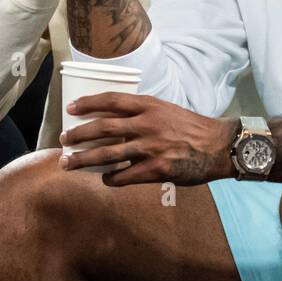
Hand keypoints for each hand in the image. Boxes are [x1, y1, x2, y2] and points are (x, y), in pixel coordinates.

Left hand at [58, 93, 234, 185]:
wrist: (218, 146)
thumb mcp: (166, 110)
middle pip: (102, 128)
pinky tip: (104, 179)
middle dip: (78, 135)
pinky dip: (111, 178)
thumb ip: (143, 113)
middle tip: (63, 141)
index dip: (88, 104)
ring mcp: (149, 148)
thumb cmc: (192, 127)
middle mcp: (146, 124)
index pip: (111, 100)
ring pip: (107, 154)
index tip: (71, 109)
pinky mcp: (156, 169)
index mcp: (149, 106)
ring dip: (84, 160)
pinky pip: (124, 176)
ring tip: (69, 164)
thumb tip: (115, 118)